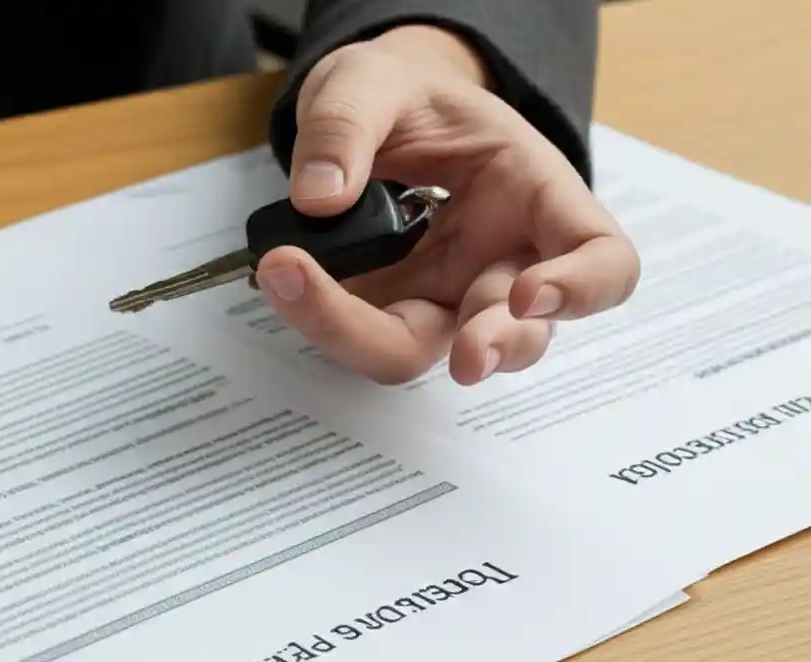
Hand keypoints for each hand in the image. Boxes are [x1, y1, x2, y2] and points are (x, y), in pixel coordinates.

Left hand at [256, 25, 637, 385]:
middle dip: (486, 346)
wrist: (367, 112)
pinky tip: (284, 273)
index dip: (582, 290)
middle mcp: (502, 260)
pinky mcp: (390, 308)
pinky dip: (322, 314)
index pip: (601, 258)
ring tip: (292, 279)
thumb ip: (345, 127)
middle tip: (460, 356)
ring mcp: (446, 295)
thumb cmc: (401, 95)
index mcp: (535, 195)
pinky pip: (364, 332)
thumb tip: (319, 197)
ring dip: (367, 334)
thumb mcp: (370, 82)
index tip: (528, 295)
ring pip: (429, 347)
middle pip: (514, 332)